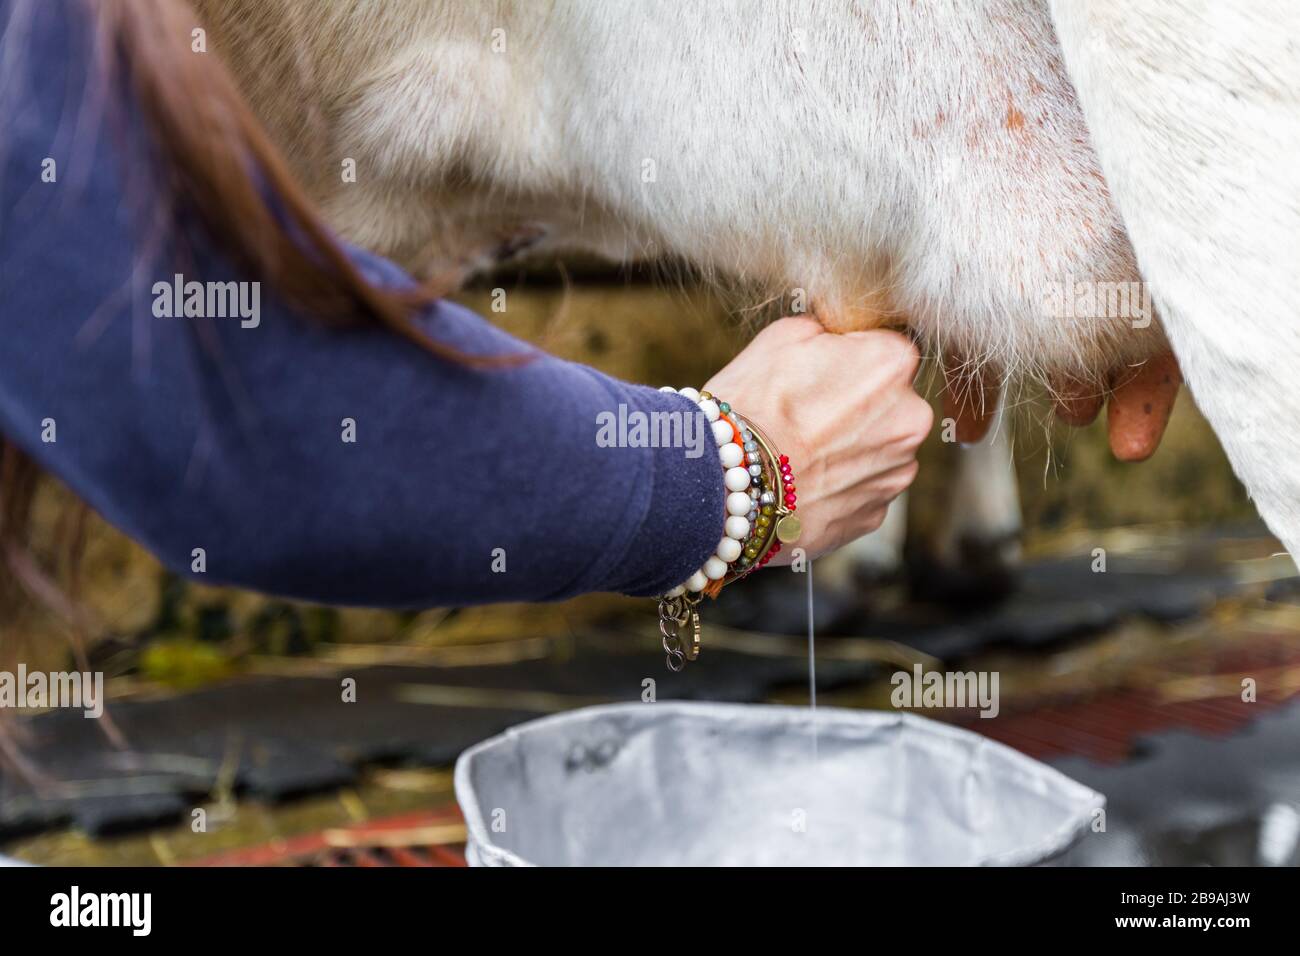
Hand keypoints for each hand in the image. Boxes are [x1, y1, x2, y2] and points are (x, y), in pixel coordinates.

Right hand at [704, 316, 931, 561]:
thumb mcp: (782, 336)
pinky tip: (804, 481)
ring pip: (879, 449)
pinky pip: (862, 489)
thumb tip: (836, 339)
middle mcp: (910, 418)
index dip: (851, 357)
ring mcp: (896, 471)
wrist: (725, 484)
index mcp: (892, 363)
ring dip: (850, 448)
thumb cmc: (751, 405)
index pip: (886, 347)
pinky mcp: (875, 515)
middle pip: (890, 402)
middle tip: (806, 414)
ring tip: (801, 452)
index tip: (820, 372)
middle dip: (857, 406)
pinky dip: (839, 485)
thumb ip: (827, 332)